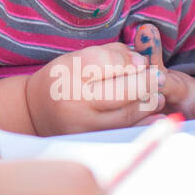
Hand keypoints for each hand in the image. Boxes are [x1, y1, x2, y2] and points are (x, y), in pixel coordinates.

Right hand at [25, 41, 162, 135]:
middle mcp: (75, 99)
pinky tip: (156, 115)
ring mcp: (83, 124)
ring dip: (148, 103)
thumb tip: (142, 62)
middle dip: (146, 82)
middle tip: (159, 77)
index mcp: (69, 72)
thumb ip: (109, 54)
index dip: (128, 60)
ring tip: (158, 95)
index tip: (140, 61)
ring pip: (127, 114)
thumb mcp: (76, 58)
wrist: (35, 111)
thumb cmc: (61, 79)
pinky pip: (124, 131)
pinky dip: (143, 123)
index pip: (105, 62)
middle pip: (121, 91)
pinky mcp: (90, 140)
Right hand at [129, 22, 194, 120]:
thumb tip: (145, 26)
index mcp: (160, 99)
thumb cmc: (162, 85)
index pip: (156, 94)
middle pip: (193, 111)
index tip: (157, 78)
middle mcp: (181, 111)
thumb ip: (150, 51)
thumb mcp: (154, 70)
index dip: (154, 88)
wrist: (179, 109)